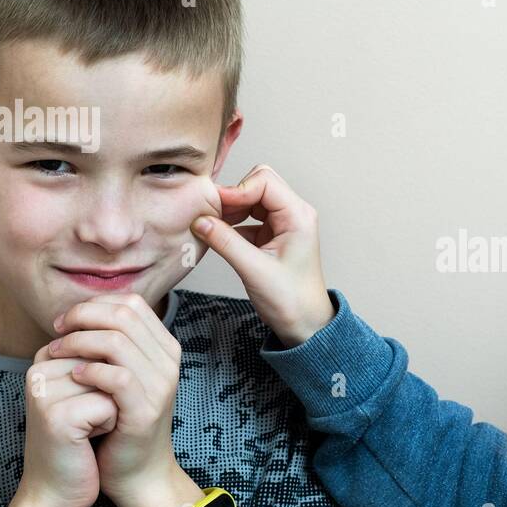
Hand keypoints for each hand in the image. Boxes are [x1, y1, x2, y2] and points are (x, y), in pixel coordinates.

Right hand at [14, 344, 118, 506]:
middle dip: (117, 389)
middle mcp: (40, 368)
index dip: (116, 376)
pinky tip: (87, 441)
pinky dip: (109, 424)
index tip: (91, 404)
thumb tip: (132, 324)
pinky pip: (108, 404)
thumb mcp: (92, 391)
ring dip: (115, 406)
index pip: (106, 341)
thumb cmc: (81, 442)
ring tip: (89, 428)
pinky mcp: (55, 414)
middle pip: (110, 359)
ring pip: (113, 378)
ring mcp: (44, 390)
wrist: (59, 492)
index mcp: (47, 357)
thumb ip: (102, 357)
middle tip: (93, 418)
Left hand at [42, 292, 181, 502]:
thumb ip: (112, 346)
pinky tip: (73, 376)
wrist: (137, 472)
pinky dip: (90, 371)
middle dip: (82, 317)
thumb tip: (80, 313)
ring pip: (117, 340)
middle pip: (124, 315)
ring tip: (57, 354)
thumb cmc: (120, 423)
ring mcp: (161, 385)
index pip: (130, 304)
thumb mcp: (121, 376)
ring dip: (79, 342)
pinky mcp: (146, 409)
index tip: (65, 323)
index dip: (93, 305)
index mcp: (164, 348)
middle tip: (56, 333)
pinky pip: (117, 376)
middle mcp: (168, 362)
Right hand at [189, 164, 335, 346]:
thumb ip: (225, 242)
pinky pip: (248, 218)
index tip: (214, 207)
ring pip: (251, 200)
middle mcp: (293, 214)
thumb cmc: (291, 301)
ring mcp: (283, 225)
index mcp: (298, 216)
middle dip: (232, 197)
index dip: (236, 190)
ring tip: (210, 227)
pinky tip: (218, 237)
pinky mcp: (272, 236)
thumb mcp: (254, 270)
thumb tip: (199, 221)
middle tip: (210, 215)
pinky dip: (232, 224)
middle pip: (257, 184)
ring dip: (230, 210)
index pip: (263, 181)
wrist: (306, 325)